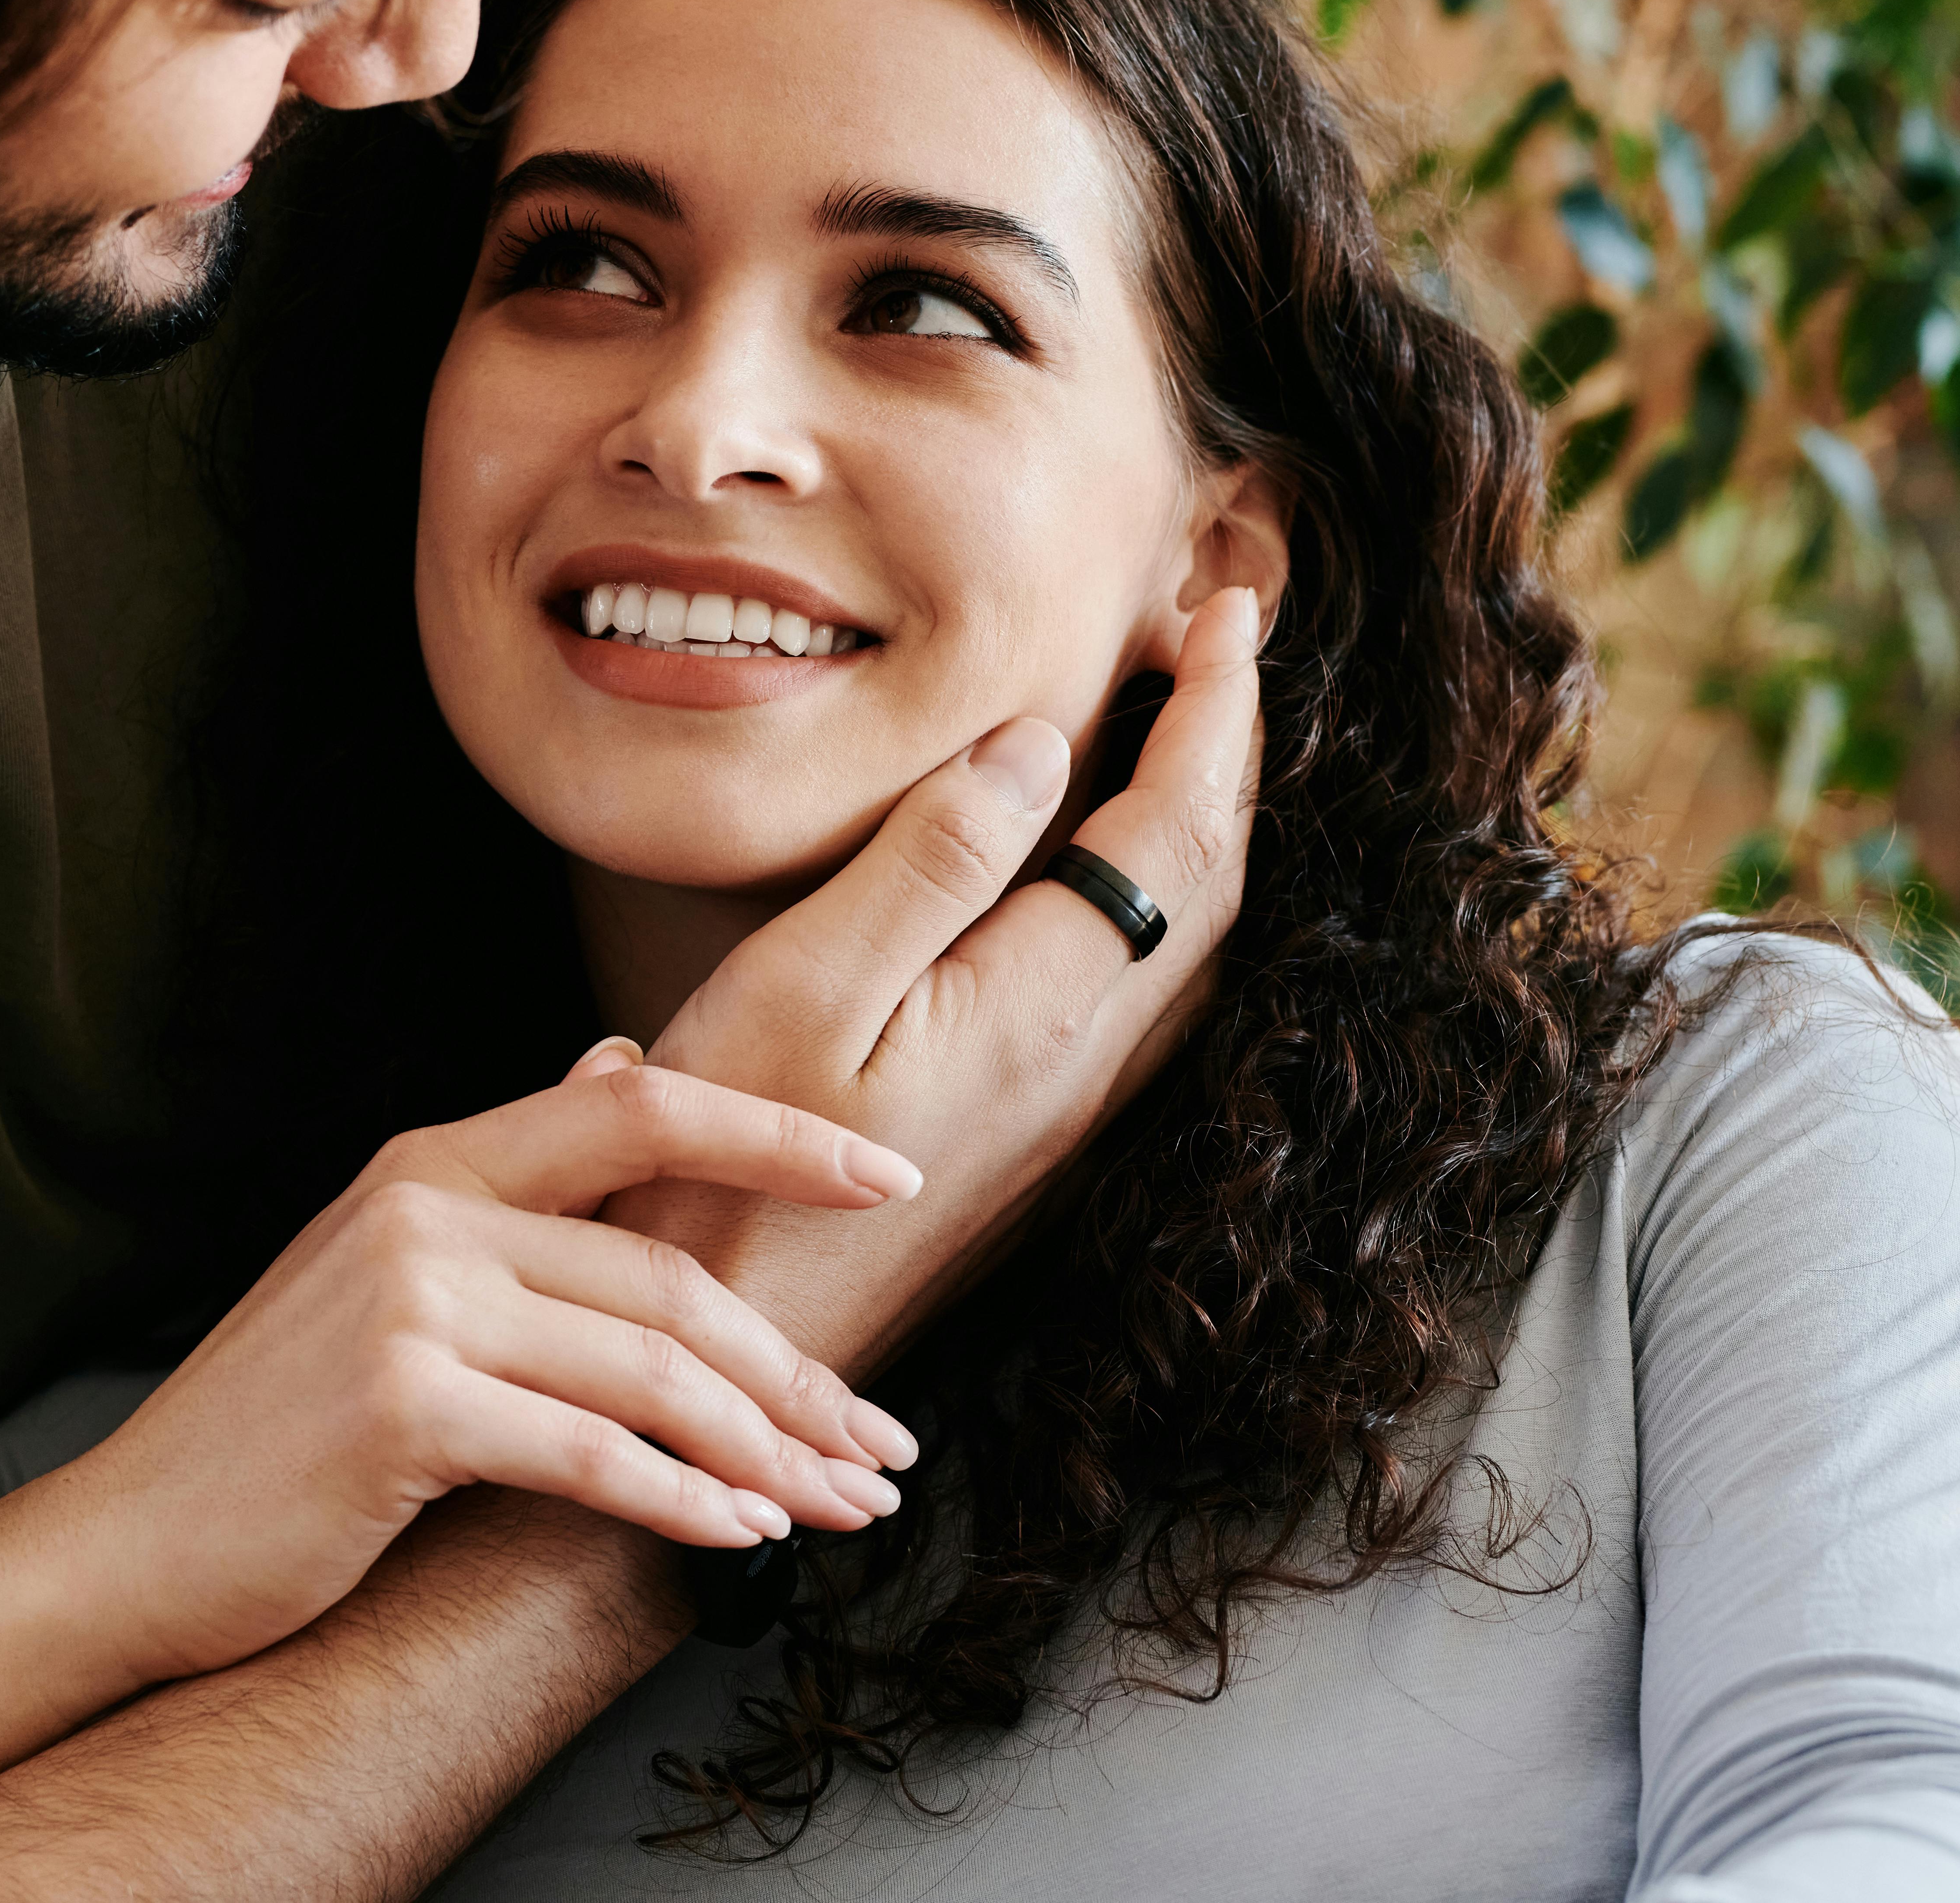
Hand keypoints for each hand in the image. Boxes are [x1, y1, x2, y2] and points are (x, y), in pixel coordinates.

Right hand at [54, 1042, 920, 1694]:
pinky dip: (683, 1503)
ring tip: (837, 1506)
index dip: (779, 1134)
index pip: (643, 1107)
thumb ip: (514, 1172)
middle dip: (798, 1370)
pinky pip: (592, 1457)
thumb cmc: (282, 1422)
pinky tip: (741, 1536)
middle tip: (881, 1443)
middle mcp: (425, 1211)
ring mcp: (409, 1307)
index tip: (889, 1173)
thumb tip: (613, 1058)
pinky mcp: (402, 1410)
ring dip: (767, 1452)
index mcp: (434, 1161)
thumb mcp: (389, 1263)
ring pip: (650, 1372)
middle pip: (670, 1275)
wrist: (132, 1538)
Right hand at [621, 585, 1262, 1369]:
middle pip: (1209, 879)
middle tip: (1228, 643)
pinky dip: (1162, 891)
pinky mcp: (1033, 1136)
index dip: (1212, 709)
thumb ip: (927, 863)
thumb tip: (1034, 745)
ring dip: (1205, 821)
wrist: (738, 1349)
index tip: (1229, 611)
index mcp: (1042, 1006)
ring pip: (1187, 937)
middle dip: (1230, 749)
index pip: (1175, 826)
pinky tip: (1119, 874)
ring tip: (1190, 731)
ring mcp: (1067, 1110)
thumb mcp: (808, 990)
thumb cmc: (729, 1172)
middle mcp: (1085, 1064)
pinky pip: (1146, 984)